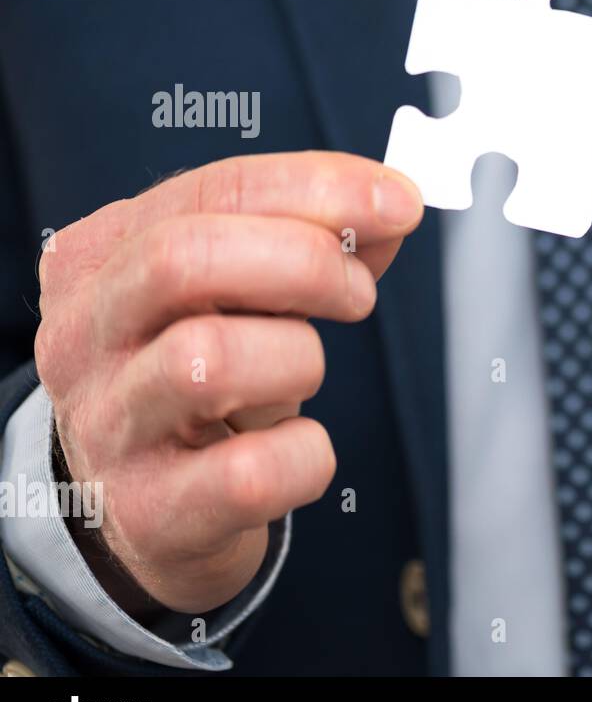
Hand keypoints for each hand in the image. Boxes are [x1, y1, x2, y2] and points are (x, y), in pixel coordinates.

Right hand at [34, 152, 422, 614]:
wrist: (147, 510)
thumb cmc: (202, 384)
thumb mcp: (238, 296)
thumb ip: (310, 241)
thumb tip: (389, 206)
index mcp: (101, 260)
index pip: (209, 192)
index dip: (318, 190)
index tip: (397, 202)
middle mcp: (85, 337)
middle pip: (186, 259)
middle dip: (305, 263)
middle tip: (357, 293)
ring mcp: (109, 428)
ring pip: (210, 361)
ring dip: (299, 359)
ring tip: (305, 374)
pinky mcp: (151, 511)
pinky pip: (251, 473)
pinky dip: (307, 455)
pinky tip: (300, 449)